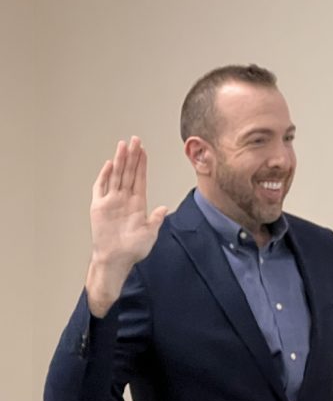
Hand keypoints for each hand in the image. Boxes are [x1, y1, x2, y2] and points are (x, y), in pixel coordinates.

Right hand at [86, 137, 167, 315]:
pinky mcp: (99, 207)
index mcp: (138, 204)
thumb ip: (156, 219)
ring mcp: (111, 202)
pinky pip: (100, 188)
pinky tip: (108, 165)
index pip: (140, 179)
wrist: (116, 260)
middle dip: (132, 156)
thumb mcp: (150, 233)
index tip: (144, 150)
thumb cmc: (133, 249)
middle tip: (135, 140)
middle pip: (128, 173)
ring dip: (119, 161)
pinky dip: (104, 176)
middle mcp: (124, 199)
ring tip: (123, 145)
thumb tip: (165, 208)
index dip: (142, 164)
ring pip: (116, 176)